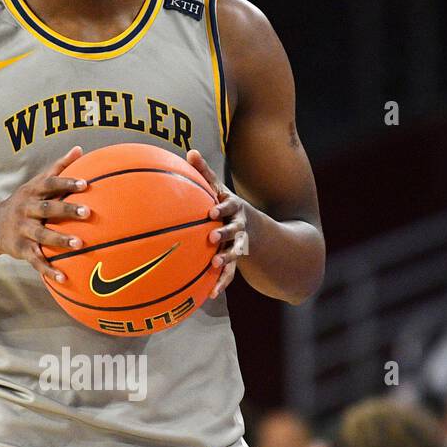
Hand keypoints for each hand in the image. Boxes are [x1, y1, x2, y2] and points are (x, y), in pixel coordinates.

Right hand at [0, 145, 91, 284]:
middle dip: (67, 209)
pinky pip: (36, 260)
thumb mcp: (36, 183)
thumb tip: (80, 149)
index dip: (67, 183)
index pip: (50, 184)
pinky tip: (63, 278)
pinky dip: (49, 270)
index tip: (86, 184)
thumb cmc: (25, 201)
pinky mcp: (21, 249)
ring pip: (42, 235)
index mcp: (32, 192)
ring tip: (79, 244)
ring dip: (60, 239)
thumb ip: (58, 167)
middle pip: (48, 208)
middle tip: (88, 212)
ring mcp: (23, 230)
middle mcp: (26, 209)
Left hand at [185, 147, 247, 299]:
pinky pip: (229, 272)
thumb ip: (205, 174)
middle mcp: (240, 226)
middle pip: (234, 230)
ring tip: (214, 265)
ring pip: (234, 253)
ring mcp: (240, 244)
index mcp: (234, 209)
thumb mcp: (220, 191)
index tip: (212, 212)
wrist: (257, 230)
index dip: (222, 208)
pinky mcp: (236, 260)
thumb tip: (189, 152)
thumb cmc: (229, 207)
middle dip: (225, 234)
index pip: (229, 207)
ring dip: (226, 259)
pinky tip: (211, 295)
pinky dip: (221, 283)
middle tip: (212, 238)